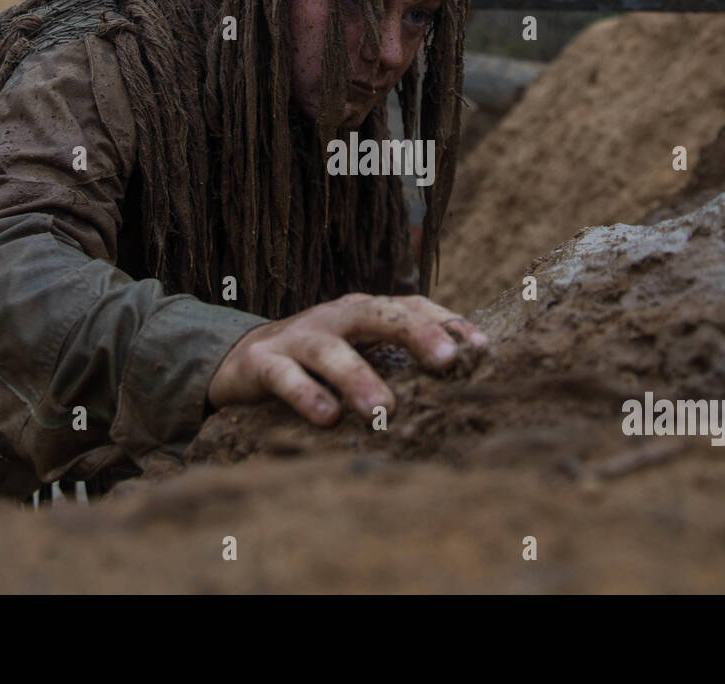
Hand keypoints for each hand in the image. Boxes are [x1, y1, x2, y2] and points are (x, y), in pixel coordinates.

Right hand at [206, 293, 487, 424]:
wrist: (242, 361)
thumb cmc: (319, 363)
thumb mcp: (362, 355)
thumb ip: (401, 364)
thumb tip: (464, 387)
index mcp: (364, 312)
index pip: (411, 306)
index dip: (447, 323)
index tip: (482, 349)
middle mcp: (335, 317)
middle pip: (377, 313)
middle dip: (415, 332)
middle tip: (447, 361)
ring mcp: (298, 337)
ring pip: (331, 351)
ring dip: (359, 377)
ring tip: (383, 409)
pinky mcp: (263, 363)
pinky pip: (285, 377)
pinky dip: (306, 394)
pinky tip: (327, 417)